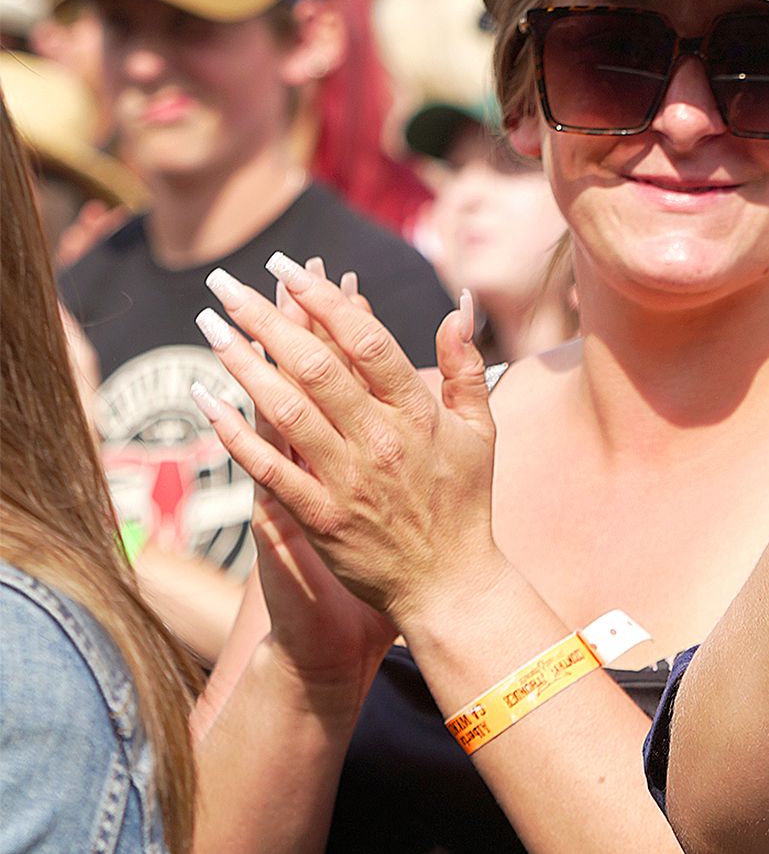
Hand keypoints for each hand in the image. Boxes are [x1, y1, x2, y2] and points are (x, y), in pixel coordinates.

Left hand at [191, 251, 498, 628]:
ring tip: (207, 325)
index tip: (288, 268)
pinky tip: (204, 397)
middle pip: (315, 365)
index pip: (366, 341)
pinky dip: (233, 430)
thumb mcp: (479, 430)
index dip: (323, 299)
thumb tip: (458, 306)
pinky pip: (267, 466)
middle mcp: (381, 441)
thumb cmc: (466, 504)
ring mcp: (347, 479)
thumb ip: (465, 366)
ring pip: (285, 408)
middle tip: (226, 284)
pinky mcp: (319, 515)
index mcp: (418, 414)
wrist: (451, 584)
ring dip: (241, 363)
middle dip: (266, 318)